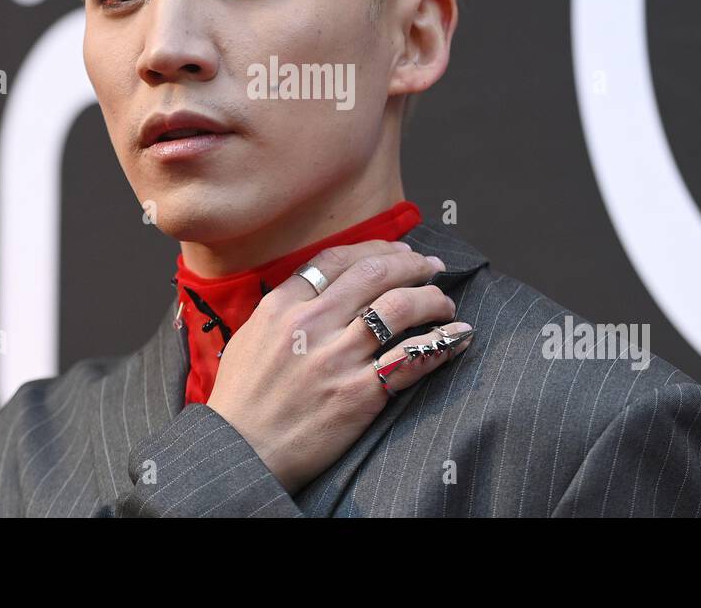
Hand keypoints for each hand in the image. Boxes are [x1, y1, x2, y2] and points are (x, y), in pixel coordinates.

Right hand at [206, 239, 474, 494]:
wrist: (242, 453)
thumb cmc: (243, 399)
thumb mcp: (251, 337)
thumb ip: (286, 308)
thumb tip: (324, 288)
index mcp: (282, 307)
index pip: (337, 259)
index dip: (376, 248)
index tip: (400, 251)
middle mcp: (311, 325)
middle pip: (375, 273)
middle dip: (413, 264)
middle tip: (432, 267)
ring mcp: (337, 358)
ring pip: (400, 307)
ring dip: (432, 299)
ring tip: (446, 304)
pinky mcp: (359, 394)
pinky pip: (412, 358)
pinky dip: (441, 343)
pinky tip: (458, 336)